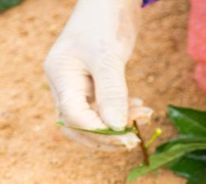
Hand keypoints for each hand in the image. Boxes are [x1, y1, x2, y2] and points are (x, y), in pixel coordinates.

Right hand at [44, 0, 151, 149]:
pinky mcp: (93, 83)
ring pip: (92, 119)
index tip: (125, 136)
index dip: (97, 132)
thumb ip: (111, 92)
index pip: (72, 117)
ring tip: (144, 116)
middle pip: (78, 126)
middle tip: (134, 140)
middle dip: (105, 137)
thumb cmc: (105, 21)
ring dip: (117, 125)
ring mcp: (77, 85)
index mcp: (61, 76)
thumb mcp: (109, 56)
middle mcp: (64, 84)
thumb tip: (115, 128)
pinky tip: (140, 108)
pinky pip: (103, 108)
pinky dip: (121, 112)